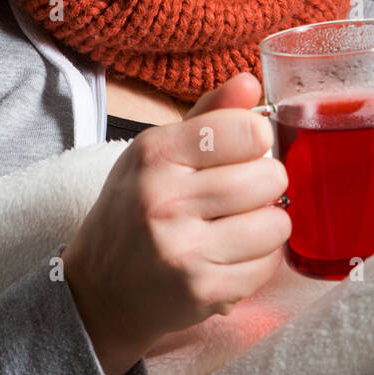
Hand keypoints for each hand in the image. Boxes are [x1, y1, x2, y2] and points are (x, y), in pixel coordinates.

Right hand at [62, 72, 290, 374]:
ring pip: (276, 224)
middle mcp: (165, 199)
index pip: (245, 130)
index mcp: (154, 153)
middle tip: (241, 194)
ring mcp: (184, 249)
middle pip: (270, 176)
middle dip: (266, 184)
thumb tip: (251, 82)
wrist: (97, 292)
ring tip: (238, 227)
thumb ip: (208, 116)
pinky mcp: (203, 291)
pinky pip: (268, 265)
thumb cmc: (134, 212)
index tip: (245, 151)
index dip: (257, 140)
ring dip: (266, 225)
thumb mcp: (156, 154)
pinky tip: (231, 257)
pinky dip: (258, 261)